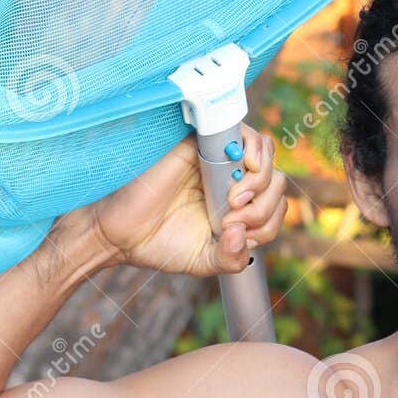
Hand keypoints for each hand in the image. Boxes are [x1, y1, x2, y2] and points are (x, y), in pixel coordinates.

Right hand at [58, 127, 288, 276]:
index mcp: (238, 210)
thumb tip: (243, 234)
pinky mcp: (202, 145)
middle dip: (263, 206)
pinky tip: (242, 170)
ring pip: (266, 155)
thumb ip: (232, 258)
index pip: (276, 208)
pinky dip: (254, 151)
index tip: (234, 233)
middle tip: (231, 219)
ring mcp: (220, 163)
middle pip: (276, 182)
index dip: (267, 222)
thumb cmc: (160, 245)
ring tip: (233, 200)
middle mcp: (232, 183)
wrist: (120, 233)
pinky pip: (243, 135)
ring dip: (261, 180)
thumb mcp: (205, 262)